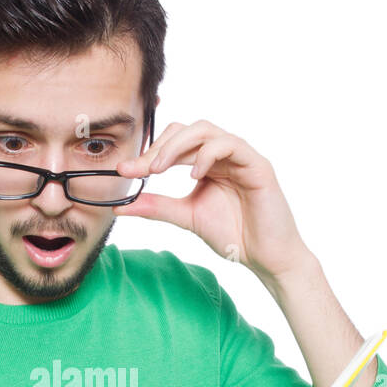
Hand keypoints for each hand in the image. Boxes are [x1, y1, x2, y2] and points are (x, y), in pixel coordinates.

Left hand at [115, 118, 310, 284]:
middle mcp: (223, 154)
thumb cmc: (234, 235)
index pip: (174, 143)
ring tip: (159, 168)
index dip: (148, 153)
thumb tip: (121, 205)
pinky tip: (194, 176)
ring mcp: (241, 157)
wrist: (265, 257)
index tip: (125, 171)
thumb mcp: (187, 217)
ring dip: (177, 146)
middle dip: (158, 146)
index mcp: (207, 163)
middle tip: (138, 169)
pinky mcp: (257, 165)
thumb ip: (157, 207)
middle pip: (187, 129)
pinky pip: (230, 145)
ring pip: (206, 130)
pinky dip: (208, 155)